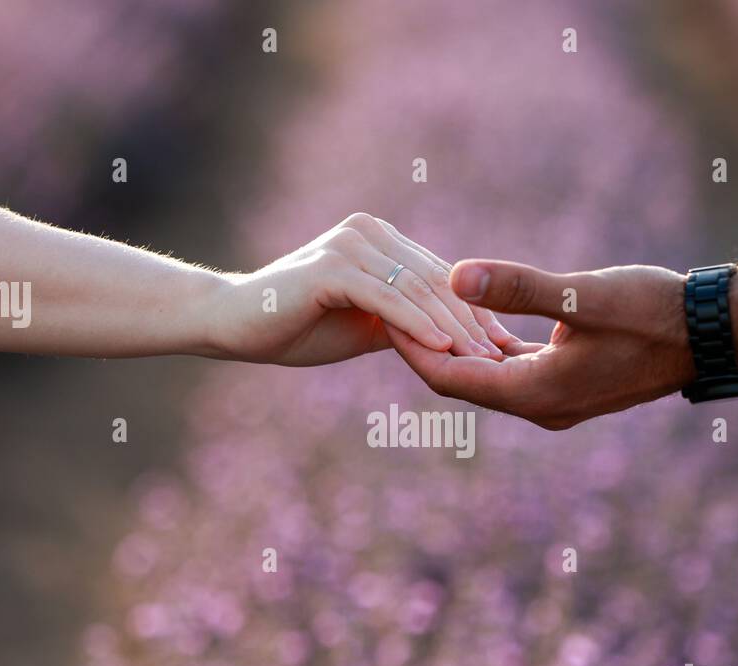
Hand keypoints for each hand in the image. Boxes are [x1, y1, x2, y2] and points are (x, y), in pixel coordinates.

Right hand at [212, 214, 510, 366]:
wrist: (235, 325)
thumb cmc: (298, 327)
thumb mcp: (365, 326)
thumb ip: (404, 322)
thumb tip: (453, 341)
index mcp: (379, 239)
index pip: (439, 276)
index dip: (474, 312)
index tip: (502, 345)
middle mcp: (368, 232)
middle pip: (435, 280)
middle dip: (472, 321)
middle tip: (502, 356)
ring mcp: (350, 245)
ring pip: (417, 290)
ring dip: (453, 328)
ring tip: (481, 360)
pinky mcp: (333, 268)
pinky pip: (388, 299)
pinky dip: (418, 325)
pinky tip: (444, 349)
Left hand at [388, 259, 698, 428]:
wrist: (714, 334)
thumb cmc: (654, 310)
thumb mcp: (582, 295)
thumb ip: (517, 286)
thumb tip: (453, 275)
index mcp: (536, 392)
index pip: (449, 378)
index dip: (410, 348)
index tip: (381, 313)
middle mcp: (540, 405)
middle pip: (461, 381)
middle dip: (424, 346)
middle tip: (388, 308)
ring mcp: (556, 398)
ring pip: (487, 375)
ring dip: (457, 345)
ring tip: (420, 308)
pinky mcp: (571, 382)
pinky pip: (514, 368)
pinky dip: (490, 345)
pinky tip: (474, 316)